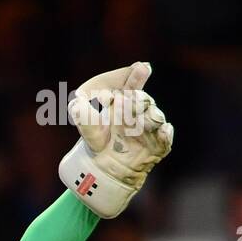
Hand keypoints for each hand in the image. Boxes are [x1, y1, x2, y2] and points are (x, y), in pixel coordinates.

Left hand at [59, 61, 172, 217]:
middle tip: (128, 98)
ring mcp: (150, 130)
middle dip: (137, 98)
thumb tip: (76, 104)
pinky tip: (164, 130)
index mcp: (125, 100)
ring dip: (151, 116)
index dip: (136, 76)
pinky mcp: (156, 148)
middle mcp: (140, 112)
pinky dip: (165, 136)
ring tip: (145, 117)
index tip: (140, 68)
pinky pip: (165, 141)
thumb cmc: (99, 143)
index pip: (132, 83)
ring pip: (154, 118)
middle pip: (143, 100)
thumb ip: (84, 116)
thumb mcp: (89, 129)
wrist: (106, 172)